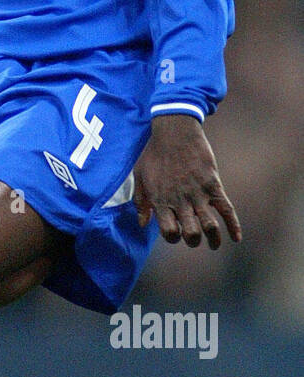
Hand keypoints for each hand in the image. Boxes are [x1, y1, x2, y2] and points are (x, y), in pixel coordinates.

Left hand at [134, 113, 241, 249]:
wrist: (175, 131)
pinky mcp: (213, 184)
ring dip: (213, 239)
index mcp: (162, 201)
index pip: (170, 232)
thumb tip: (143, 224)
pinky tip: (236, 237)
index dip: (173, 237)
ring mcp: (198, 194)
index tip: (176, 232)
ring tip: (214, 245)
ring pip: (209, 226)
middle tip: (194, 238)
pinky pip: (227, 209)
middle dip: (193, 241)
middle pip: (191, 233)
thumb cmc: (154, 153)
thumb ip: (140, 202)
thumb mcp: (139, 177)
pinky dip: (233, 226)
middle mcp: (180, 201)